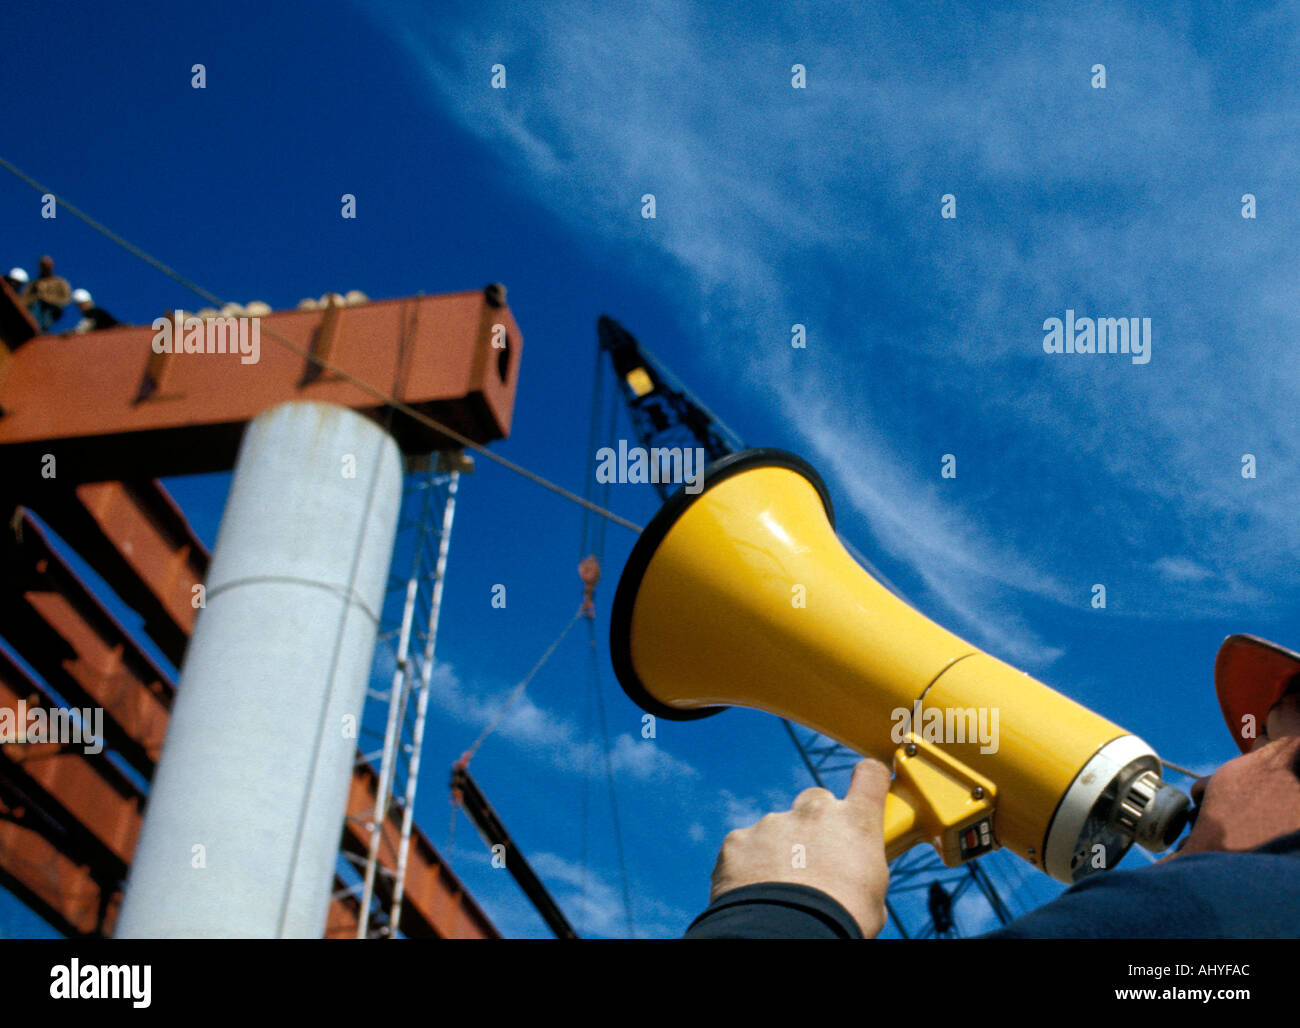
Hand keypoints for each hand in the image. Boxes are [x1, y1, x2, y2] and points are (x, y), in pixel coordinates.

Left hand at [709, 758, 891, 936]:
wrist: (786, 934)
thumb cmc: (840, 922)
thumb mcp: (872, 898)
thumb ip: (863, 869)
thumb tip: (856, 877)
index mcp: (855, 823)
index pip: (869, 776)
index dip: (867, 782)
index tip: (863, 792)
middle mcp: (813, 812)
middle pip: (816, 801)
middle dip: (815, 824)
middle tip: (814, 860)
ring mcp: (771, 823)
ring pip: (776, 828)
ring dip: (779, 851)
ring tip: (781, 890)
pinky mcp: (737, 840)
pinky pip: (745, 848)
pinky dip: (748, 866)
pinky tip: (754, 893)